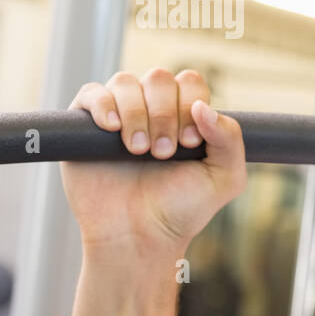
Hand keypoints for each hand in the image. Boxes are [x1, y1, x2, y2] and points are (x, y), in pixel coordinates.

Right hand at [59, 68, 246, 255]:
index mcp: (186, 116)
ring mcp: (119, 116)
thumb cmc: (182, 209)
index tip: (190, 142)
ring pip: (125, 82)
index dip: (191, 103)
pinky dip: (103, 105)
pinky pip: (90, 93)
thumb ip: (229, 139)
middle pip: (159, 79)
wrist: (139, 237)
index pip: (190, 82)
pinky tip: (113, 129)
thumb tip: (204, 105)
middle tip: (164, 153)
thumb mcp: (224, 178)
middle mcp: (153, 110)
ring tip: (139, 150)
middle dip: (165, 113)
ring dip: (137, 114)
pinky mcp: (85, 127)